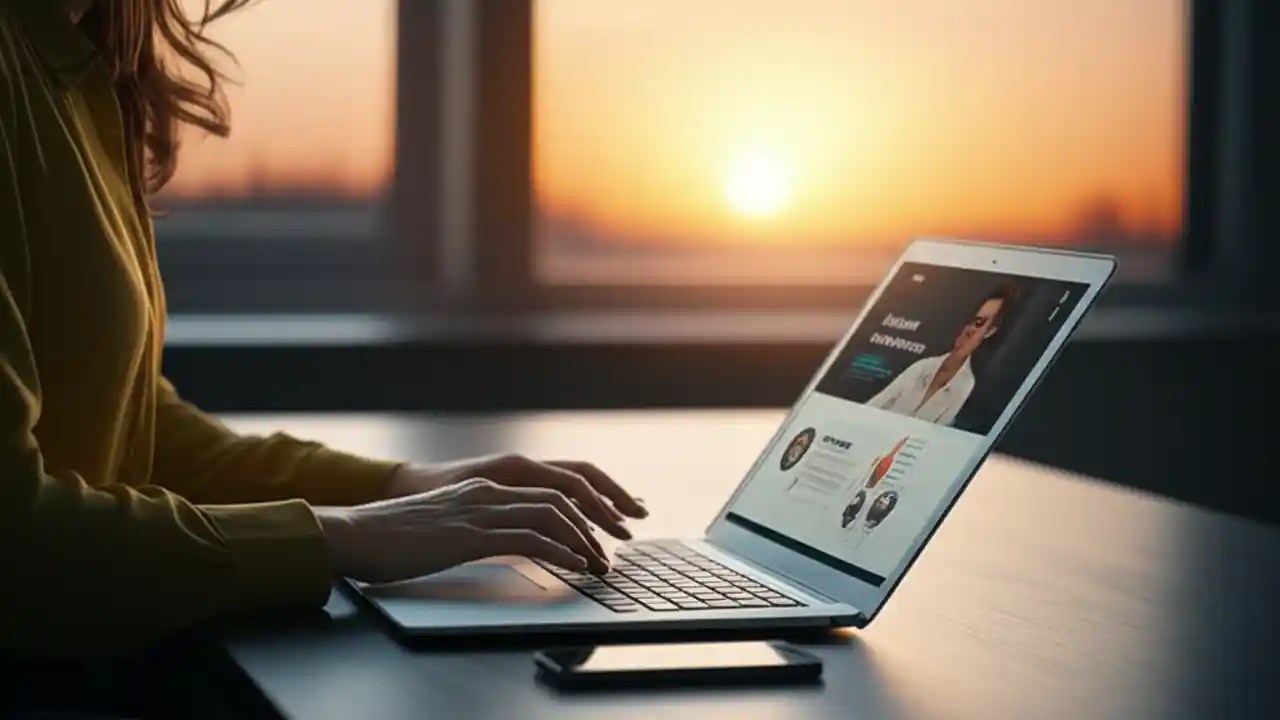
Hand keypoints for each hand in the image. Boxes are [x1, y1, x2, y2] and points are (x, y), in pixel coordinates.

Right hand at [315, 477, 615, 582]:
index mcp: (488, 483)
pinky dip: (559, 551)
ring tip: (600, 562)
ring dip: (584, 538)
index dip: (593, 495)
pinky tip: (574, 566)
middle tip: (622, 540)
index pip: (557, 479)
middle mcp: (490, 488)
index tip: (617, 516)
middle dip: (601, 515)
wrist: (353, 533)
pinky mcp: (469, 534)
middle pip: (565, 490)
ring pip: (552, 512)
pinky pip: (528, 538)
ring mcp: (480, 508)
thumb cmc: (396, 535)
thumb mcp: (450, 522)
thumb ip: (483, 523)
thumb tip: (514, 540)